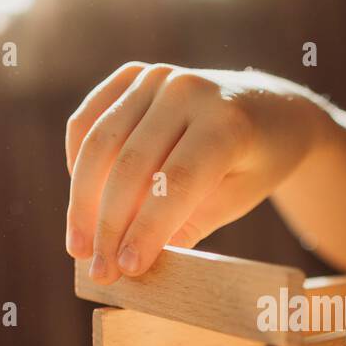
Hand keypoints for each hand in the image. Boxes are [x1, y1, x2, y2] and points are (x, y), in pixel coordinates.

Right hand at [64, 62, 323, 282]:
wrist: (268, 110)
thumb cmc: (253, 165)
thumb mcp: (235, 201)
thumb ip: (188, 226)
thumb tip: (133, 262)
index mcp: (227, 124)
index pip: (175, 183)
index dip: (145, 229)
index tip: (126, 269)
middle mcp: (188, 91)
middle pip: (131, 165)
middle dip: (109, 225)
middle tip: (98, 270)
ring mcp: (157, 77)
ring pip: (100, 144)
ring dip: (83, 202)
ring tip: (79, 247)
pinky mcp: (133, 75)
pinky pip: (88, 122)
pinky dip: (77, 163)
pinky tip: (81, 202)